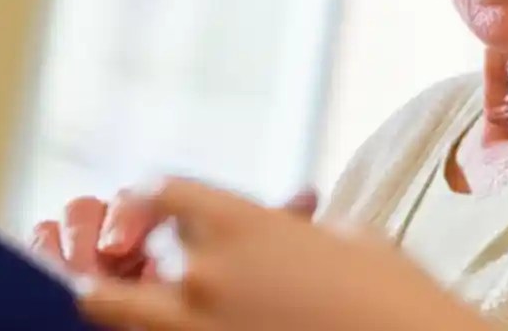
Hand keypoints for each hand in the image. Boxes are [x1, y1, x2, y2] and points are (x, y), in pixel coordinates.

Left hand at [77, 177, 489, 330]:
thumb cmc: (394, 293)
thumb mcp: (346, 238)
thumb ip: (292, 229)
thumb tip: (285, 228)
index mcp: (243, 224)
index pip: (161, 190)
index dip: (157, 197)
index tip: (161, 208)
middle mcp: (207, 272)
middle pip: (125, 251)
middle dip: (131, 254)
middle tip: (137, 261)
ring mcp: (199, 327)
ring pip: (113, 308)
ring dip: (122, 300)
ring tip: (125, 299)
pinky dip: (158, 329)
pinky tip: (178, 324)